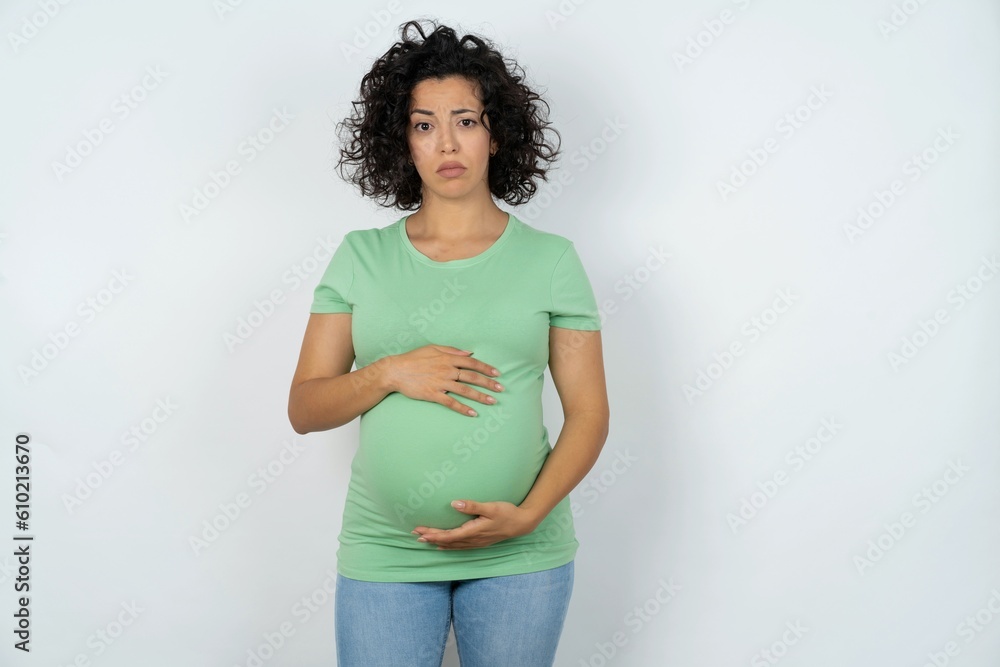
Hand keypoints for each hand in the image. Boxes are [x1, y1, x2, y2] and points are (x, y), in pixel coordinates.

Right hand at [384, 345, 503, 415]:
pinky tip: (473, 413)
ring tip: (493, 402)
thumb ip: (452, 350)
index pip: (472, 363)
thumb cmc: (413, 358)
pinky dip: (463, 408)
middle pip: (472, 377)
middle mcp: (447, 370)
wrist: (395, 371)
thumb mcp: (433, 348)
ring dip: (481, 397)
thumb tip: (469, 353)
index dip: (486, 368)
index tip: (497, 373)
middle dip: (489, 383)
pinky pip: (451, 403)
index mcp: (448, 358)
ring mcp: (441, 383)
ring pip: (465, 391)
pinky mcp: (433, 394)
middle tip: (501, 389)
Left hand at [410, 500, 538, 549]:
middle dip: (431, 538)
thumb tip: (454, 503)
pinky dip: (449, 546)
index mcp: (473, 531)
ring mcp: (477, 542)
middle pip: (448, 541)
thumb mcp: (491, 507)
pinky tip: (444, 546)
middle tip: (416, 534)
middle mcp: (473, 539)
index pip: (448, 535)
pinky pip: (460, 547)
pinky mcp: (480, 541)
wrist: (522, 523)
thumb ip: (472, 506)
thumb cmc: (507, 513)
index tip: (420, 531)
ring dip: (438, 542)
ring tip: (425, 541)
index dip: (433, 534)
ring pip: (453, 545)